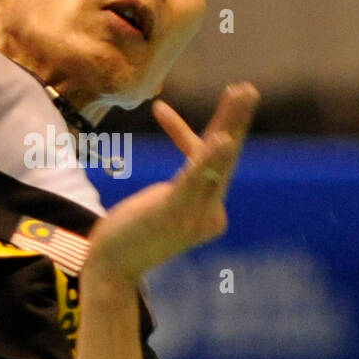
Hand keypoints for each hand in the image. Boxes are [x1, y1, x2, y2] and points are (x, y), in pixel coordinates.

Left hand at [86, 82, 260, 286]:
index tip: (157, 109)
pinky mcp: (177, 215)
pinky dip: (210, 158)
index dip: (190, 134)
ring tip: (241, 94)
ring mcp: (196, 217)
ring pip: (216, 163)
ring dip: (229, 124)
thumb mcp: (159, 206)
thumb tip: (196, 169)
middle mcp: (211, 215)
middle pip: (226, 158)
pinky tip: (220, 139)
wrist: (111, 271)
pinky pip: (196, 181)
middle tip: (247, 87)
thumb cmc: (132, 237)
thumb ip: (182, 189)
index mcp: (210, 211)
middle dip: (236, 120)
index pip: (210, 163)